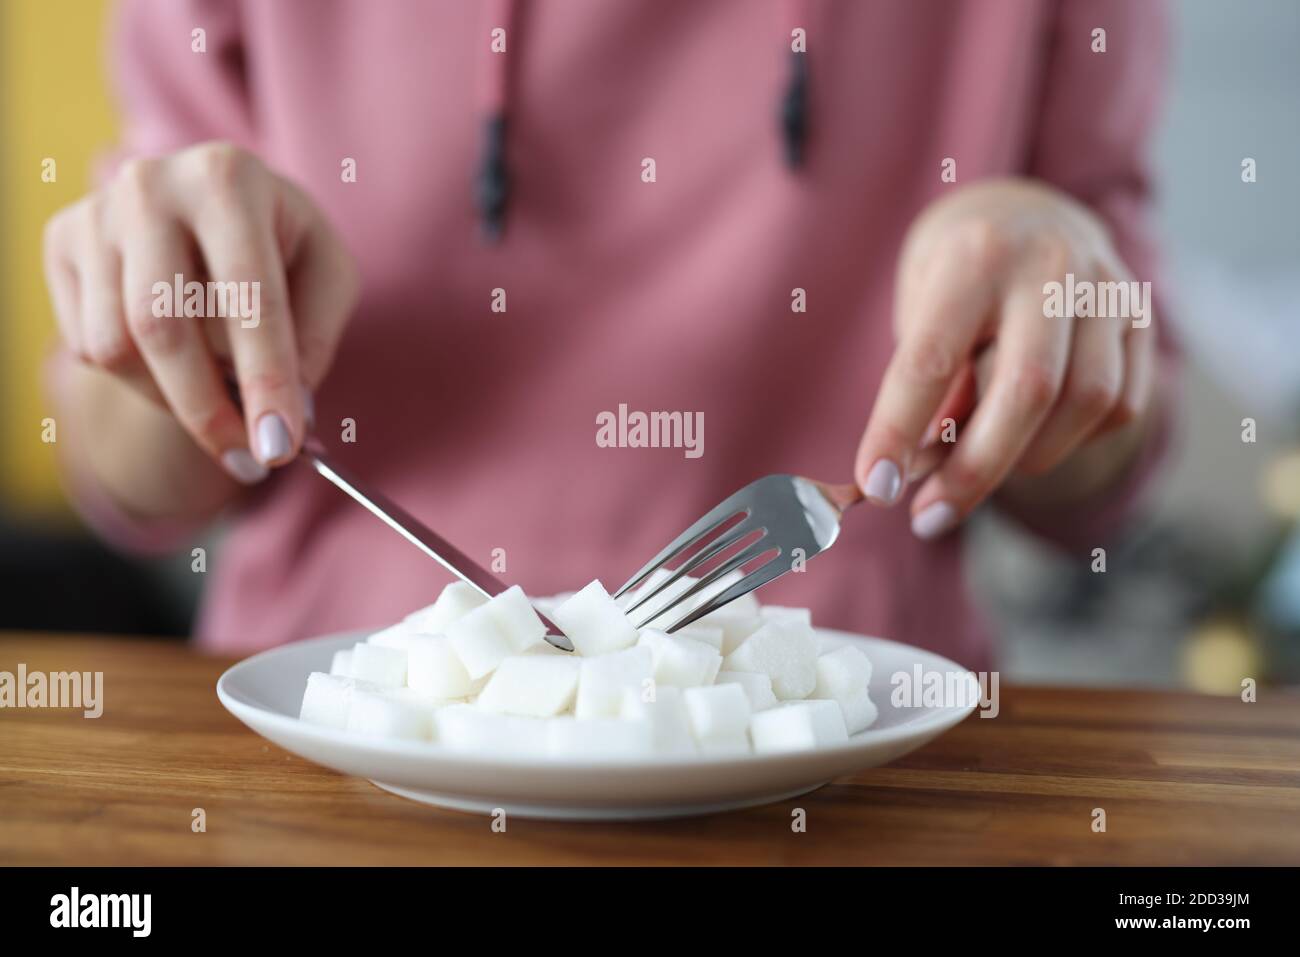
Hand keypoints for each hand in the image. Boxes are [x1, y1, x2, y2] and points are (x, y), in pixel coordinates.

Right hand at [44, 141, 358, 483]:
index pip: (247, 296)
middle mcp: (150, 184)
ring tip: (220, 390)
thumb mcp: (326, 275)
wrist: (213, 204)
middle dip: (209, 410)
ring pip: (118, 349)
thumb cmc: (282, 247)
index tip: (279, 446)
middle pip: (164, 328)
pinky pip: (90, 348)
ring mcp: (95, 213)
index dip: (266, 379)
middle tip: (250, 461)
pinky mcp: (61, 243)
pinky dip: (143, 378)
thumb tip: (288, 412)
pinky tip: (177, 357)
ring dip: (176, 397)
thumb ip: (316, 338)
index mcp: (229, 178)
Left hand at [854, 178, 1155, 538]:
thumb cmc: (953, 278)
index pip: (931, 358)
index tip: (875, 489)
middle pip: (1027, 390)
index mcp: (974, 257)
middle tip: (929, 517)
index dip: (898, 431)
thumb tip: (917, 475)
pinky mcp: (1143, 315)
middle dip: (975, 470)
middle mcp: (1050, 264)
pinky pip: (1118, 406)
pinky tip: (1035, 432)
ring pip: (1085, 404)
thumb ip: (929, 385)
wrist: (1024, 213)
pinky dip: (1073, 438)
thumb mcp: (922, 309)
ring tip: (982, 464)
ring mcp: (1107, 287)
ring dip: (1027, 458)